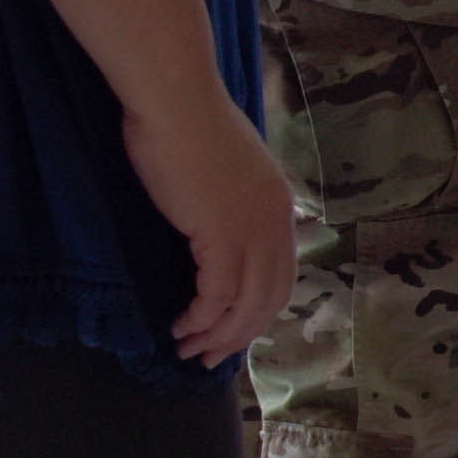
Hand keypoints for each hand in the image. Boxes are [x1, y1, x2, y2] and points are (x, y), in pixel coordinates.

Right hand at [126, 92, 296, 367]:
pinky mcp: (221, 235)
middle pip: (268, 298)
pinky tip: (180, 328)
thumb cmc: (186, 126)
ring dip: (216, 336)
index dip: (257, 310)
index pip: (280, 275)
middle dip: (239, 335)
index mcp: (279, 207)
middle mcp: (276, 223)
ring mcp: (252, 230)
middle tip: (210, 357)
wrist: (176, 100)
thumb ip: (231, 199)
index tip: (232, 331)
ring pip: (244, 305)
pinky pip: (216, 296)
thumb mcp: (223, 169)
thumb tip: (218, 225)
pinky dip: (200, 319)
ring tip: (188, 351)